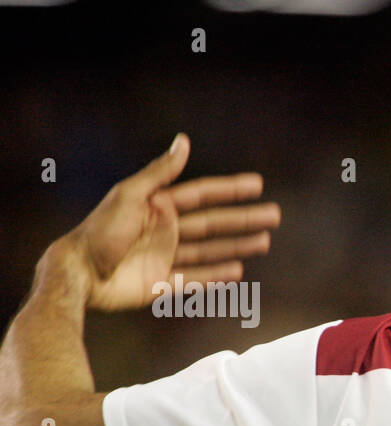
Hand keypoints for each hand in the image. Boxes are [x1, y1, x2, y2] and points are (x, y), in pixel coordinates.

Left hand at [60, 134, 280, 311]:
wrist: (80, 273)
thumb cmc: (100, 230)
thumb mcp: (131, 195)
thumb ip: (160, 172)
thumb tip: (184, 141)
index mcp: (158, 206)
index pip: (203, 194)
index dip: (230, 189)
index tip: (257, 185)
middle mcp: (166, 230)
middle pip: (213, 223)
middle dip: (244, 219)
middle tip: (274, 216)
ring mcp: (166, 257)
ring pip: (210, 250)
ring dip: (237, 246)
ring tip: (264, 242)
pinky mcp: (163, 284)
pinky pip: (196, 279)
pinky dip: (217, 276)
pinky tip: (238, 271)